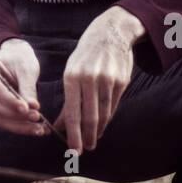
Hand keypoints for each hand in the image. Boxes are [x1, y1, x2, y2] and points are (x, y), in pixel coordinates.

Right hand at [0, 38, 44, 136]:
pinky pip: (1, 121)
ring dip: (17, 125)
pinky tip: (34, 129)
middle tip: (36, 117)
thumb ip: (28, 86)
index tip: (28, 108)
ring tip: (39, 128)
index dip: (10, 100)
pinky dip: (18, 127)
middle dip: (14, 114)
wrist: (16, 58)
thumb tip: (32, 107)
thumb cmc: (20, 58)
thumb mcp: (26, 67)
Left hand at [53, 6, 145, 152]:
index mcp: (72, 76)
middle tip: (84, 150)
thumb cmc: (85, 54)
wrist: (111, 32)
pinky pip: (113, 105)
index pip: (73, 112)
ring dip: (97, 130)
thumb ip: (68, 99)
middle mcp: (90, 79)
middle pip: (90, 116)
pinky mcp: (121, 81)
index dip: (73, 133)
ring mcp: (107, 80)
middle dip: (86, 136)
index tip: (73, 148)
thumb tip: (60, 125)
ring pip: (103, 113)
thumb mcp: (71, 71)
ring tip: (92, 140)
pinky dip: (107, 118)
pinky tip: (102, 125)